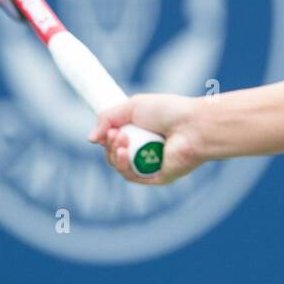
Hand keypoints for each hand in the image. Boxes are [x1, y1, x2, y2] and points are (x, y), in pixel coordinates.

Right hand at [87, 93, 204, 185]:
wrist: (193, 125)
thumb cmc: (169, 112)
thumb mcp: (132, 106)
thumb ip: (108, 118)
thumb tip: (90, 139)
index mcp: (142, 131)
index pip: (116, 138)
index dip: (107, 135)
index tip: (107, 127)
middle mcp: (146, 148)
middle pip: (115, 153)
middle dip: (110, 144)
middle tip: (115, 133)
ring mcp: (150, 164)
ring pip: (120, 165)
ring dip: (114, 153)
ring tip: (121, 138)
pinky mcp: (156, 177)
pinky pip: (132, 176)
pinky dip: (123, 165)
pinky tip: (123, 152)